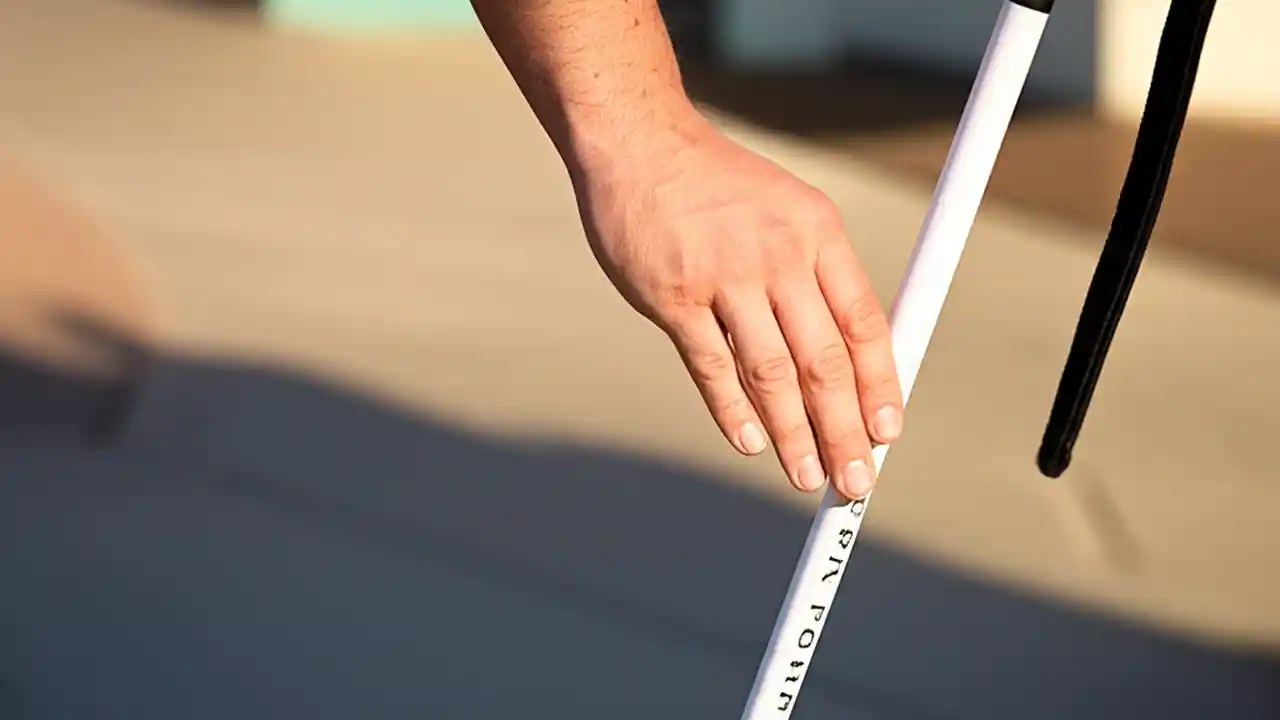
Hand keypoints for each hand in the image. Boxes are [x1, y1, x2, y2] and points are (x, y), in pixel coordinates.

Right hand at [569, 113, 902, 498]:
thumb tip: (850, 358)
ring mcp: (723, 277)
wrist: (640, 145)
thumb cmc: (717, 188)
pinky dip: (732, 410)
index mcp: (817, 233)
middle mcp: (777, 256)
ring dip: (793, 434)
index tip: (886, 433)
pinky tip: (751, 443)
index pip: (863, 324)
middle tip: (856, 479)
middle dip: (845, 430)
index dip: (879, 385)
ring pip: (771, 373)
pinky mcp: (672, 296)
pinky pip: (711, 365)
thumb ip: (817, 276)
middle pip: (824, 361)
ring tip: (809, 477)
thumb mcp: (787, 211)